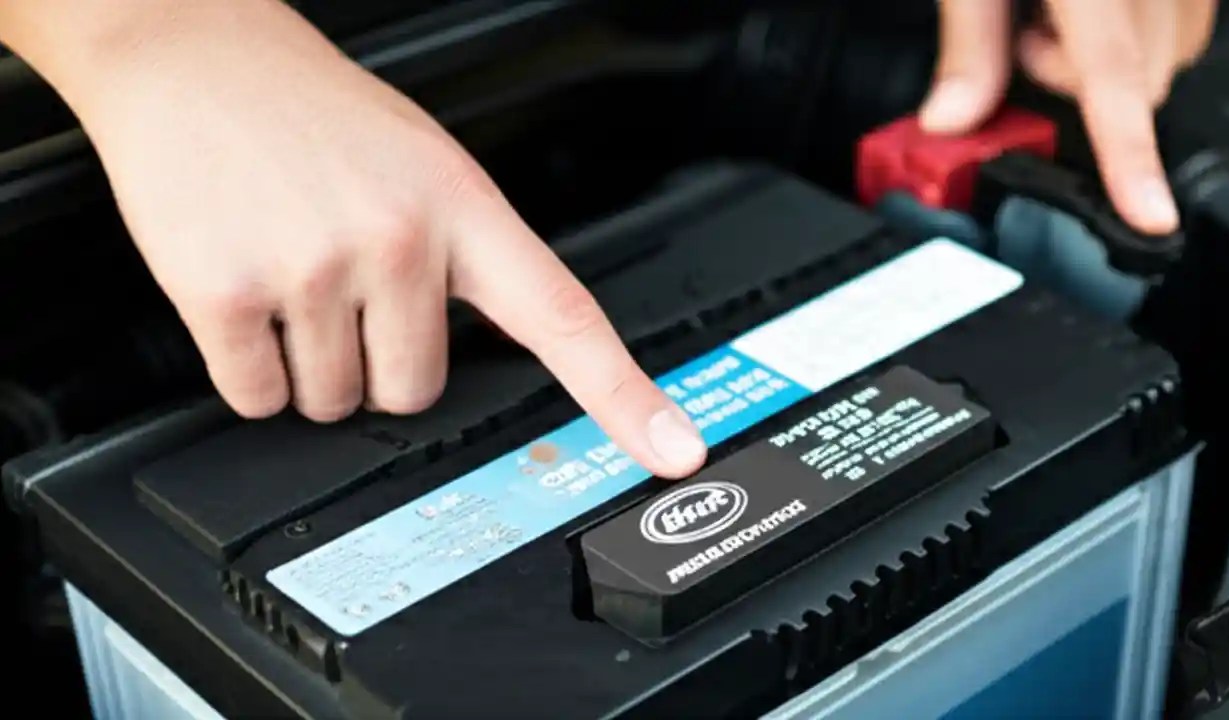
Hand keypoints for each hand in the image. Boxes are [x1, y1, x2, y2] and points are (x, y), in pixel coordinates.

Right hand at [31, 1, 706, 476]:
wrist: (190, 53)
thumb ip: (462, 255)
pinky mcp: (228, 294)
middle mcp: (400, 239)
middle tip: (346, 287)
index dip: (626, 397)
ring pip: (335, 403)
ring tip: (293, 276)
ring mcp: (316, 268)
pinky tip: (246, 296)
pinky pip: (259, 397)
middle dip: (379, 361)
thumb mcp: (421, 163)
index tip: (674, 450)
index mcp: (463, 207)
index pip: (565, 317)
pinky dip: (250, 370)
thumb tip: (478, 351)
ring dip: (313, 365)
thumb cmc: (310, 111)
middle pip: (417, 393)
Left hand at [920, 0, 1217, 234]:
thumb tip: (952, 122)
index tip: (1146, 214)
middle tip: (1024, 37)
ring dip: (1101, 62)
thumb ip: (969, 46)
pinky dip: (1130, 32)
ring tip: (1050, 6)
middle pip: (1137, 84)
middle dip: (1073, 88)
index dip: (1129, 159)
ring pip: (1161, 59)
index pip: (1114, 82)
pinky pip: (1176, 23)